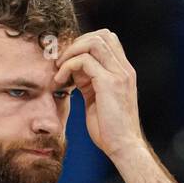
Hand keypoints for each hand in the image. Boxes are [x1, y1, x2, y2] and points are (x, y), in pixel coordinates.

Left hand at [53, 29, 145, 161]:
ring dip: (71, 52)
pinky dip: (67, 66)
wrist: (123, 147)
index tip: (70, 60)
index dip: (85, 43)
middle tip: (62, 61)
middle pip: (102, 35)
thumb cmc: (109, 129)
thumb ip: (89, 81)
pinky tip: (60, 80)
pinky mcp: (109, 83)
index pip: (108, 40)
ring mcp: (119, 74)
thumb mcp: (97, 99)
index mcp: (124, 72)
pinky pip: (84, 61)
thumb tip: (74, 70)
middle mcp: (124, 69)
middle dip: (77, 43)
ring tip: (59, 68)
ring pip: (93, 42)